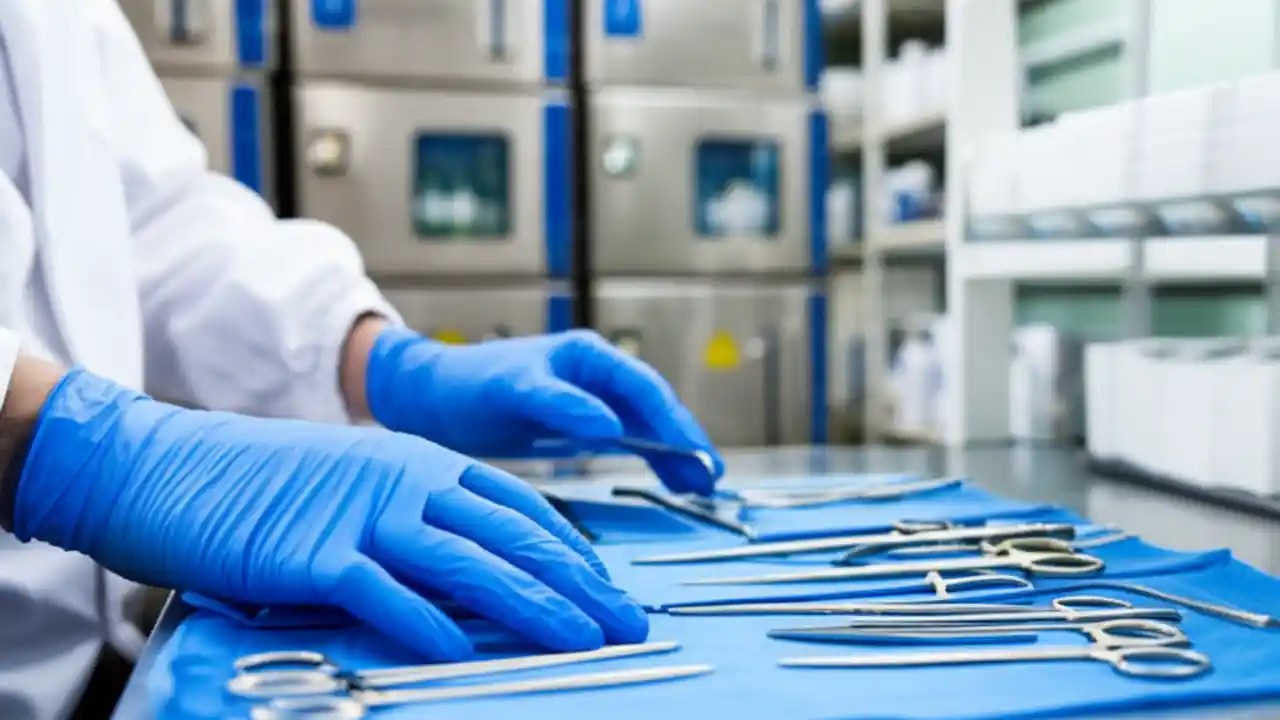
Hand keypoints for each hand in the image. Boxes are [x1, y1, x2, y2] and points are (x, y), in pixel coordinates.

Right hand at [13, 369, 647, 659]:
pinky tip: (464, 653)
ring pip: (468, 564)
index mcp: (423, 462)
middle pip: (512, 537)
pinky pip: (384, 594)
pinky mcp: (314, 555)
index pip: (520, 508)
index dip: (572, 553)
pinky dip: (427, 625)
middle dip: (578, 585)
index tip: (610, 589)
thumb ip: (420, 516)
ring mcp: (362, 516)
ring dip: (533, 606)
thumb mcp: (361, 482)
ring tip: (583, 641)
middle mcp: (406, 482)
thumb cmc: (268, 482)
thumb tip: (478, 570)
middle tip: (628, 623)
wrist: (172, 466)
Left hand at [365, 327, 723, 494]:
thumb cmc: (470, 385)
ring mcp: (595, 399)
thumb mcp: (512, 391)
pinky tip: (672, 483)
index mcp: (588, 356)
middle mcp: (599, 374)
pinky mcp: (585, 424)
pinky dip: (653, 460)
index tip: (695, 454)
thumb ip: (560, 405)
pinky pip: (631, 440)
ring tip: (702, 488)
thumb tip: (609, 427)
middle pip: (656, 407)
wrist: (434, 399)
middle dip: (685, 441)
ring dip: (675, 454)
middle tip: (711, 478)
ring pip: (649, 426)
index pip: (644, 388)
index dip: (674, 421)